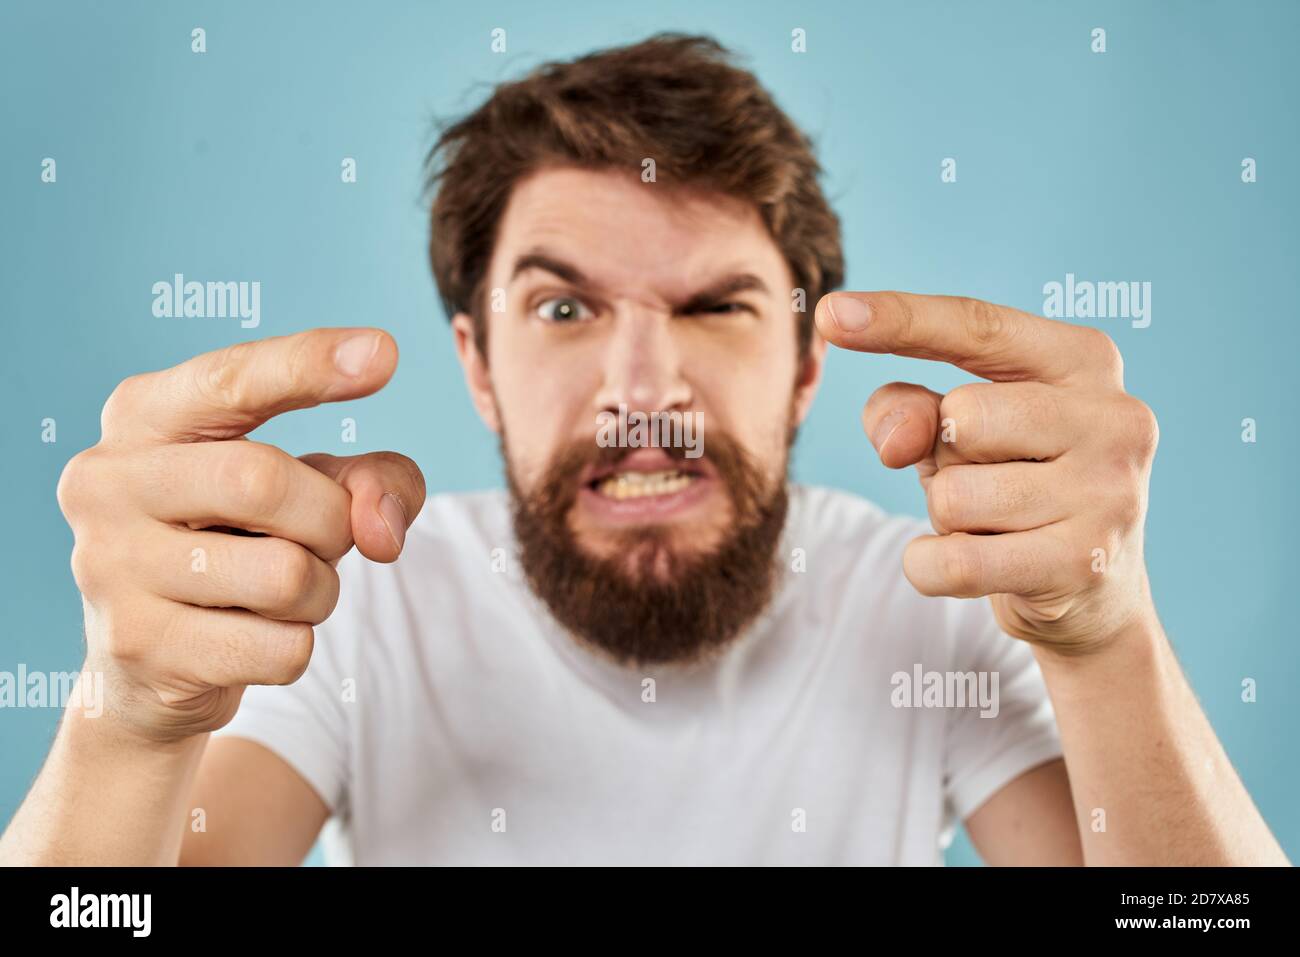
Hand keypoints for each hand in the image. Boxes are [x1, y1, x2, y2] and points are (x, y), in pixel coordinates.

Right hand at [56, 328, 425, 741]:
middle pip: (264, 480)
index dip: (309, 364)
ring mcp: (109, 566)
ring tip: (280, 591)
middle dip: (330, 519)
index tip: (383, 353)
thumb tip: (381, 528)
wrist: (151, 661)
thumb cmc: (241, 542)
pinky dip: (296, 645)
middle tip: (327, 540)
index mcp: (143, 414)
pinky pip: (281, 648)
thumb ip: (371, 480)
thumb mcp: (310, 487)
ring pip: (284, 575)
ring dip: (319, 591)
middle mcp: (107, 479)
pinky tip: (251, 637)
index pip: (231, 379)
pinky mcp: (137, 646)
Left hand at [815, 292, 1158, 654]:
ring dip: (946, 518)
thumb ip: (906, 410)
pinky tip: (967, 565)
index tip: (827, 314)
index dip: (899, 319)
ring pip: (954, 496)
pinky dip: (929, 567)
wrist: (1092, 590)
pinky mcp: (1084, 563)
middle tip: (988, 479)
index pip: (978, 326)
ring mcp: (1109, 493)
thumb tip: (898, 440)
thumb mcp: (953, 432)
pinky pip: (954, 562)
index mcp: (1085, 359)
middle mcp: (1114, 416)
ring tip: (994, 524)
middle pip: (961, 417)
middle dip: (946, 457)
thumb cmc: (1014, 483)